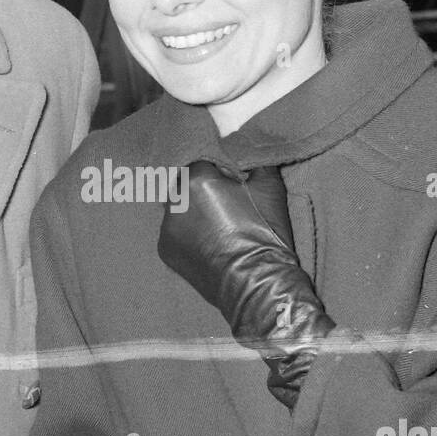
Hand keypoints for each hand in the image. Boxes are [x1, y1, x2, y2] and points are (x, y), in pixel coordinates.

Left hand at [158, 161, 334, 406]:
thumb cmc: (265, 235)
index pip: (201, 158)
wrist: (257, 285)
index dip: (216, 167)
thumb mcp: (271, 189)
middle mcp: (174, 201)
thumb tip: (247, 150)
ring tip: (216, 225)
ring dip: (191, 211)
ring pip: (177, 208)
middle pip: (184, 183)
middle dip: (201, 188)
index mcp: (197, 179)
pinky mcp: (165, 251)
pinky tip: (208, 243)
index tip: (229, 176)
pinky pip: (175, 232)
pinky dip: (187, 233)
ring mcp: (166, 228)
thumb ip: (255, 161)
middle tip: (223, 201)